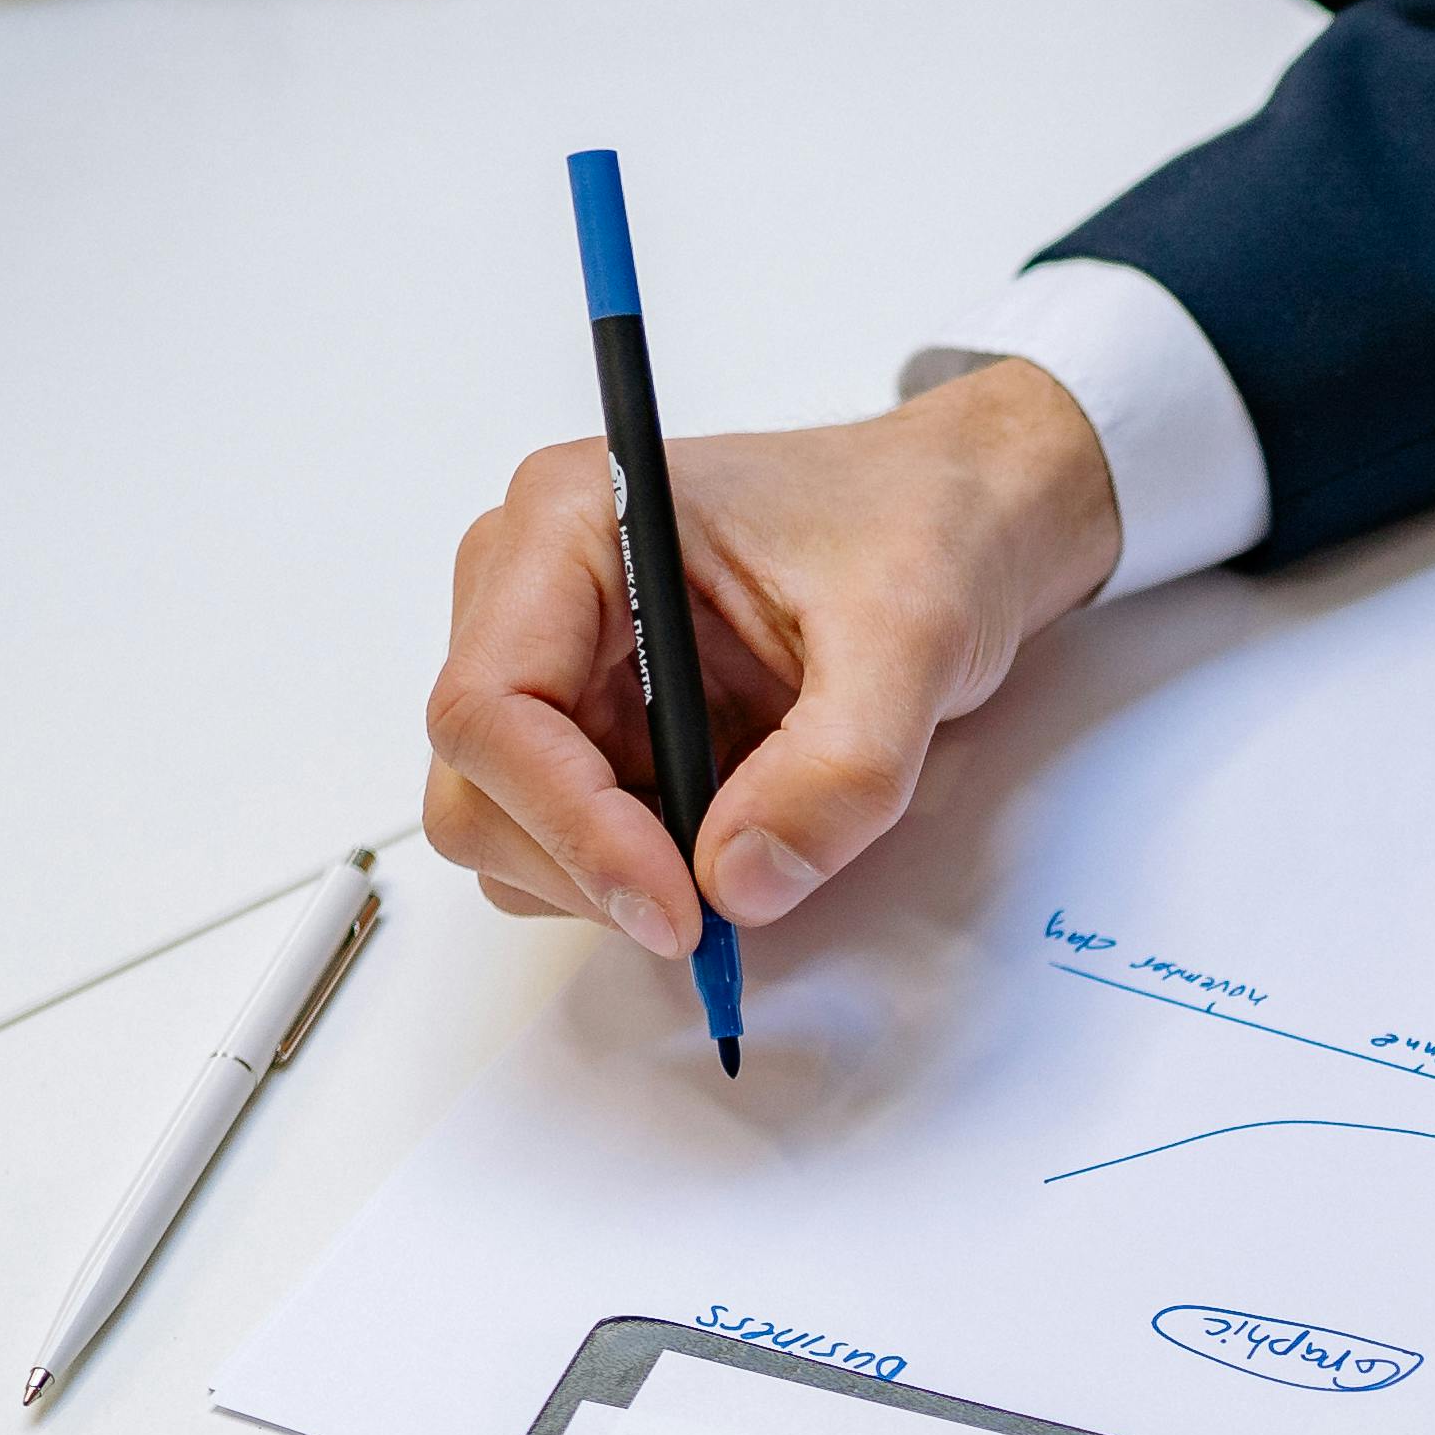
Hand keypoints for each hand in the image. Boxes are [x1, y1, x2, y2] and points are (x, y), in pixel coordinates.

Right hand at [423, 360, 1121, 956]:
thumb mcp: (914, 639)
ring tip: (744, 838)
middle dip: (584, 868)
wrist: (958, 521)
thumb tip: (738, 884)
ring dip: (611, 877)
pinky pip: (569, 840)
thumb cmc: (921, 529)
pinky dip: (639, 873)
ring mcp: (554, 664)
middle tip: (711, 914)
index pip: (489, 705)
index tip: (674, 902)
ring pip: (507, 828)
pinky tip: (731, 829)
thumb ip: (839, 768)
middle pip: (476, 784)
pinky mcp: (590, 725)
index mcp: (573, 520)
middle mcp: (530, 589)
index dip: (567, 824)